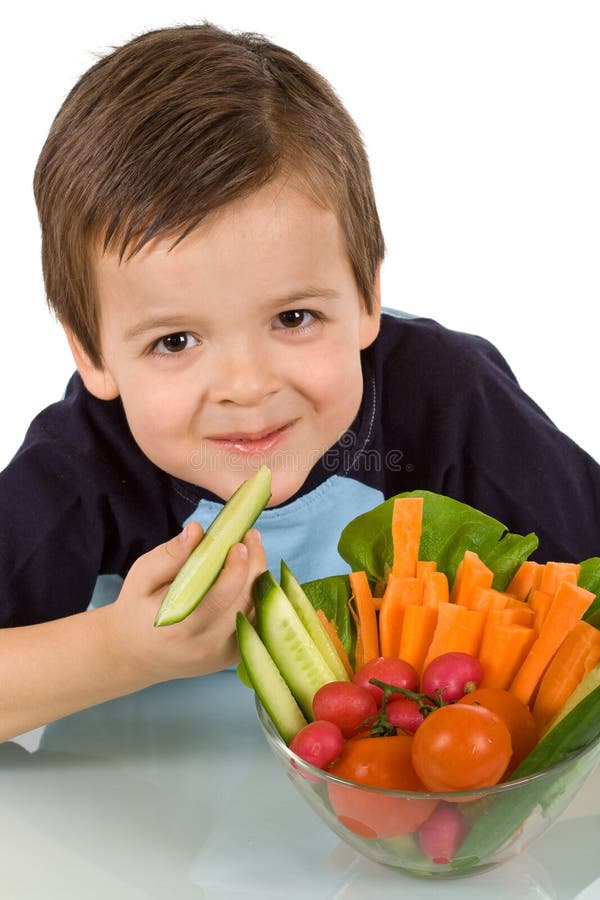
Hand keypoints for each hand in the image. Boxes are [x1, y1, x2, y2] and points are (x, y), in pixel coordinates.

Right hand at [104, 523, 265, 684]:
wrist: (135, 655)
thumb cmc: (137, 610)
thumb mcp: (140, 578)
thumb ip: (168, 556)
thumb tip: (196, 530)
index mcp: (179, 629)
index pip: (219, 598)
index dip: (236, 569)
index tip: (240, 542)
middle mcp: (205, 647)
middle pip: (244, 604)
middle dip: (254, 566)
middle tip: (252, 537)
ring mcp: (222, 656)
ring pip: (256, 613)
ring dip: (259, 580)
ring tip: (252, 552)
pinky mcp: (232, 657)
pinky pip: (257, 624)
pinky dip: (259, 599)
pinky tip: (252, 576)